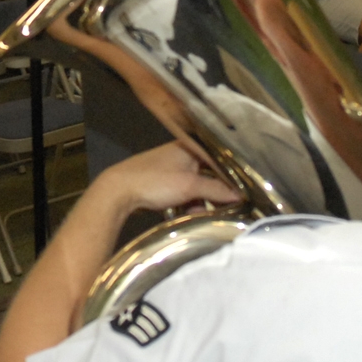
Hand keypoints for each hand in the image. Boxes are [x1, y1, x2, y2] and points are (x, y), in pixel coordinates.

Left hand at [91, 142, 235, 223]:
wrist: (117, 191)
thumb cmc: (155, 182)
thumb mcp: (190, 186)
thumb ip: (217, 190)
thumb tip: (240, 195)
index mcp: (190, 146)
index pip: (220, 157)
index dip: (232, 173)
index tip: (244, 189)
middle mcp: (182, 153)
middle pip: (208, 172)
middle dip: (215, 191)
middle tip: (225, 206)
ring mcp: (171, 167)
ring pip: (196, 184)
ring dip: (200, 200)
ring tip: (202, 214)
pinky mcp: (163, 181)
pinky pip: (184, 191)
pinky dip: (188, 202)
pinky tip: (189, 214)